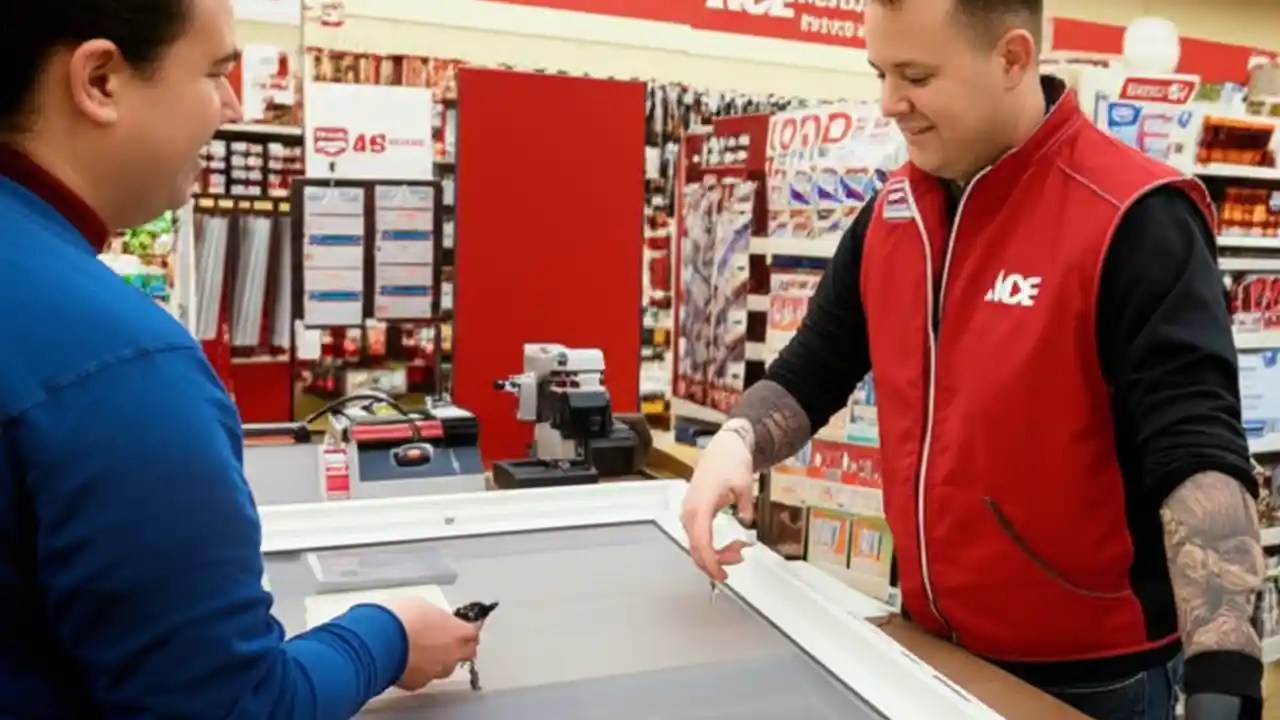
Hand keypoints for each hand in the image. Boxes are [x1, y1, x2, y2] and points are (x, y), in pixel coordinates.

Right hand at [380, 597, 480, 690]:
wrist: (377, 641)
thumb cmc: (399, 619)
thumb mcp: (422, 605)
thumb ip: (436, 616)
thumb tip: (433, 620)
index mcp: (458, 633)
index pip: (474, 632)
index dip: (469, 627)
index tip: (465, 624)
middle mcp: (451, 655)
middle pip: (466, 652)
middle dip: (460, 646)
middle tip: (447, 637)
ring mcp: (435, 672)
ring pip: (444, 667)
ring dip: (439, 659)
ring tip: (422, 649)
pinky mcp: (417, 683)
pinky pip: (423, 676)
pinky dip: (418, 669)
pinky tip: (407, 660)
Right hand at [681, 422, 755, 582]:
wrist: (724, 448)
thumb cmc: (731, 462)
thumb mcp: (744, 486)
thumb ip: (745, 507)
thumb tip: (746, 522)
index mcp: (700, 507)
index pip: (702, 543)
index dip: (711, 563)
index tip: (721, 575)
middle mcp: (690, 511)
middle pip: (697, 548)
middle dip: (717, 560)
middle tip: (739, 558)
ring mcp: (689, 511)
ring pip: (696, 544)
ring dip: (715, 552)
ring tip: (737, 549)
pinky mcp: (693, 511)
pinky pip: (698, 536)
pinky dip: (710, 545)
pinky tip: (725, 544)